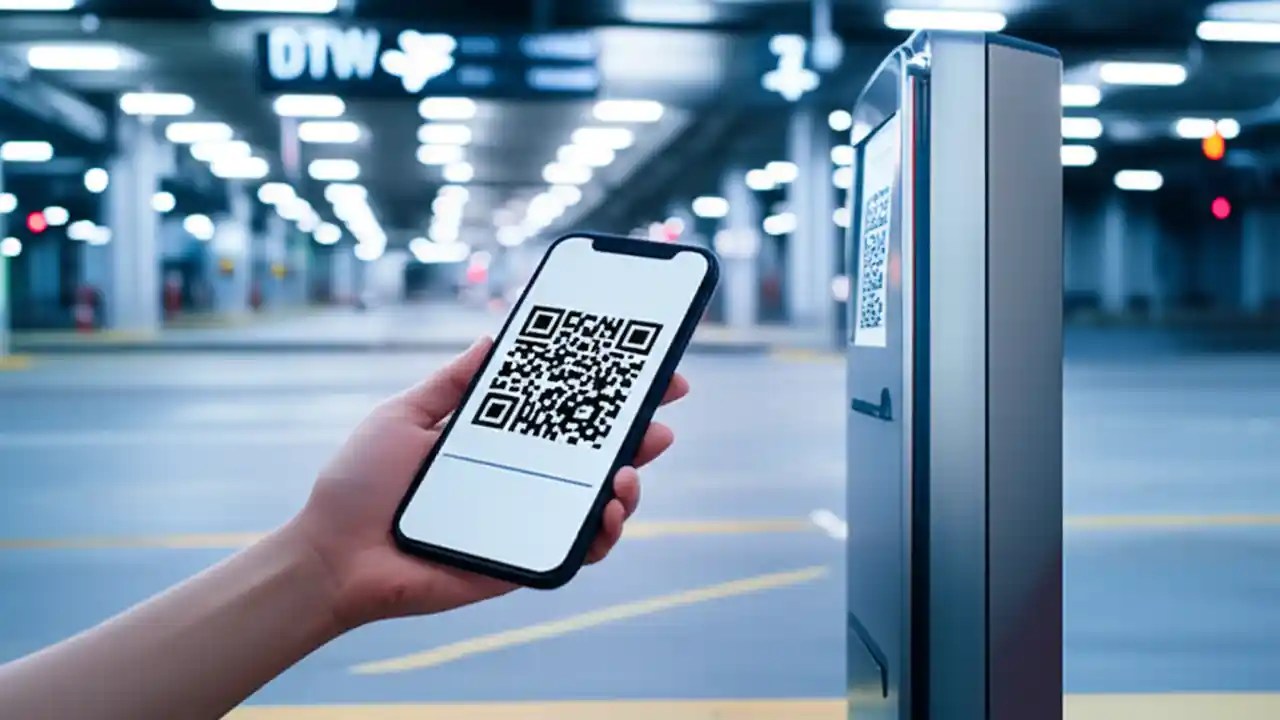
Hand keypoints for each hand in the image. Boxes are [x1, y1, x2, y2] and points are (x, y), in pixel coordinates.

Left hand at [290, 337, 688, 629]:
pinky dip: (603, 533)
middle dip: (637, 437)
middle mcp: (519, 480)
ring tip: (629, 472)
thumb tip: (491, 340)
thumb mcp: (403, 415)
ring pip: (598, 505)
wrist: (331, 554)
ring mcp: (525, 521)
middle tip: (660, 419)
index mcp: (496, 444)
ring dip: (629, 486)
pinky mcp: (522, 561)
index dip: (604, 395)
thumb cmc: (358, 484)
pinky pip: (577, 551)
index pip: (562, 415)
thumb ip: (450, 383)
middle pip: (593, 457)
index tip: (643, 370)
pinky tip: (608, 512)